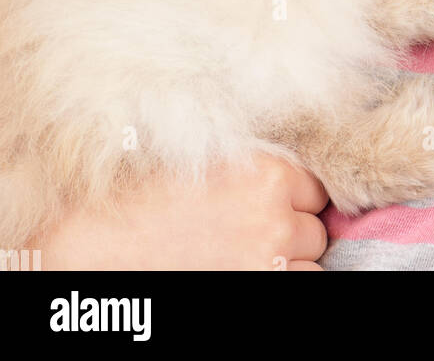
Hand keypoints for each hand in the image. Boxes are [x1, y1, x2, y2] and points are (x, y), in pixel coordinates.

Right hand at [28, 153, 328, 270]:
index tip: (275, 207)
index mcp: (267, 174)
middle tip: (251, 235)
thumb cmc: (145, 198)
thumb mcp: (207, 160)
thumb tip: (287, 176)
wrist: (99, 246)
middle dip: (291, 234)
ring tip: (246, 257)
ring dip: (289, 265)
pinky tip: (244, 273)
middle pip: (313, 230)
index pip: (315, 188)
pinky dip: (280, 284)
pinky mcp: (259, 291)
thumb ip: (254, 167)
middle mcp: (275, 218)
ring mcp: (268, 262)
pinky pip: (298, 290)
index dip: (295, 200)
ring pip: (310, 267)